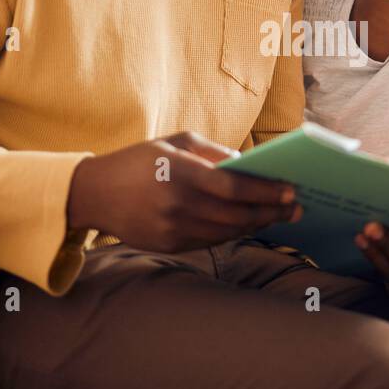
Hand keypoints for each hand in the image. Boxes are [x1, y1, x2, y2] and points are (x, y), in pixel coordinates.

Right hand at [66, 131, 300, 251]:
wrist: (92, 194)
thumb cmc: (139, 161)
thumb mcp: (174, 143)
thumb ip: (213, 152)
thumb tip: (250, 165)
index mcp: (179, 172)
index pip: (233, 187)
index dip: (266, 191)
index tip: (291, 191)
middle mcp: (176, 204)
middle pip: (236, 214)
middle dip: (271, 212)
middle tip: (296, 208)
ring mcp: (172, 229)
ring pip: (227, 232)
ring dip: (256, 224)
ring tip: (277, 216)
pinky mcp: (168, 245)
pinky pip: (210, 241)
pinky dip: (233, 232)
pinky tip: (248, 223)